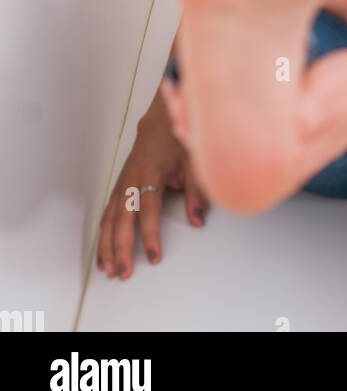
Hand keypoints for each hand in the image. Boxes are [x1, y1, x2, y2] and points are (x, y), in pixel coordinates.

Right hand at [96, 89, 209, 279]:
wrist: (160, 119)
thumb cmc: (177, 138)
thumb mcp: (193, 161)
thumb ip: (196, 191)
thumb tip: (198, 220)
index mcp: (151, 173)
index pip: (149, 211)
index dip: (150, 235)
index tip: (154, 256)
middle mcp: (132, 179)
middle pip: (123, 220)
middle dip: (122, 248)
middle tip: (124, 272)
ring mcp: (122, 182)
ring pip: (110, 219)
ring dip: (107, 245)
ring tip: (108, 269)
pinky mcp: (119, 186)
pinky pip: (108, 213)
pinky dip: (103, 234)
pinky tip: (103, 252)